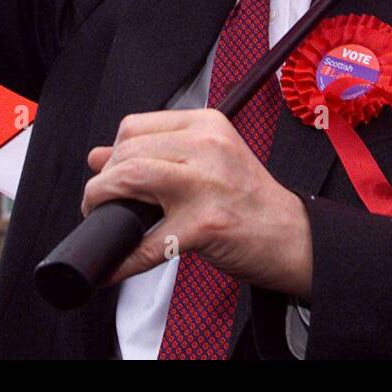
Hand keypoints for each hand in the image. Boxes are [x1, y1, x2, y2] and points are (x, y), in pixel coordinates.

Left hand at [81, 108, 312, 297]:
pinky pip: (146, 242)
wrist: (294, 237)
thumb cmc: (251, 202)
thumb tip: (98, 156)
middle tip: (102, 203)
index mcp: (208, 125)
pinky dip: (121, 259)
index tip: (111, 173)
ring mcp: (206, 183)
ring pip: (129, 178)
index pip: (137, 125)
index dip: (114, 152)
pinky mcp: (205, 224)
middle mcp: (208, 146)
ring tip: (103, 220)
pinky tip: (112, 266)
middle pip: (128, 151)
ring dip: (101, 202)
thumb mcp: (210, 162)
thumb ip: (159, 154)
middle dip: (103, 180)